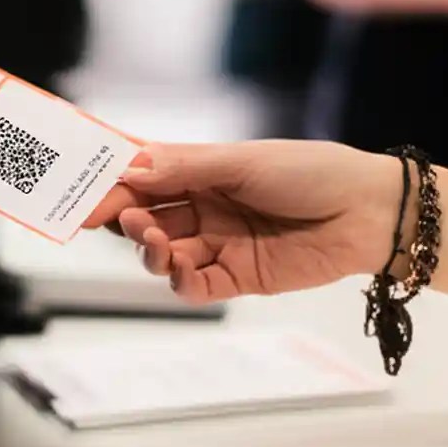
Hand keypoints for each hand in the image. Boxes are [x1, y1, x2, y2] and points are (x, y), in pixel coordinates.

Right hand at [84, 141, 404, 303]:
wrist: (369, 212)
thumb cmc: (311, 171)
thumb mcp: (243, 160)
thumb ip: (185, 167)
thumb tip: (131, 167)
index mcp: (201, 170)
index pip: (142, 176)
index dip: (109, 182)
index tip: (78, 190)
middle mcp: (203, 206)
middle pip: (144, 216)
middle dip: (121, 217)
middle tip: (108, 218)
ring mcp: (218, 243)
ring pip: (162, 254)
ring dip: (149, 250)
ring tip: (155, 241)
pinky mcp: (237, 278)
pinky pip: (194, 286)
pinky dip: (180, 280)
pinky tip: (183, 268)